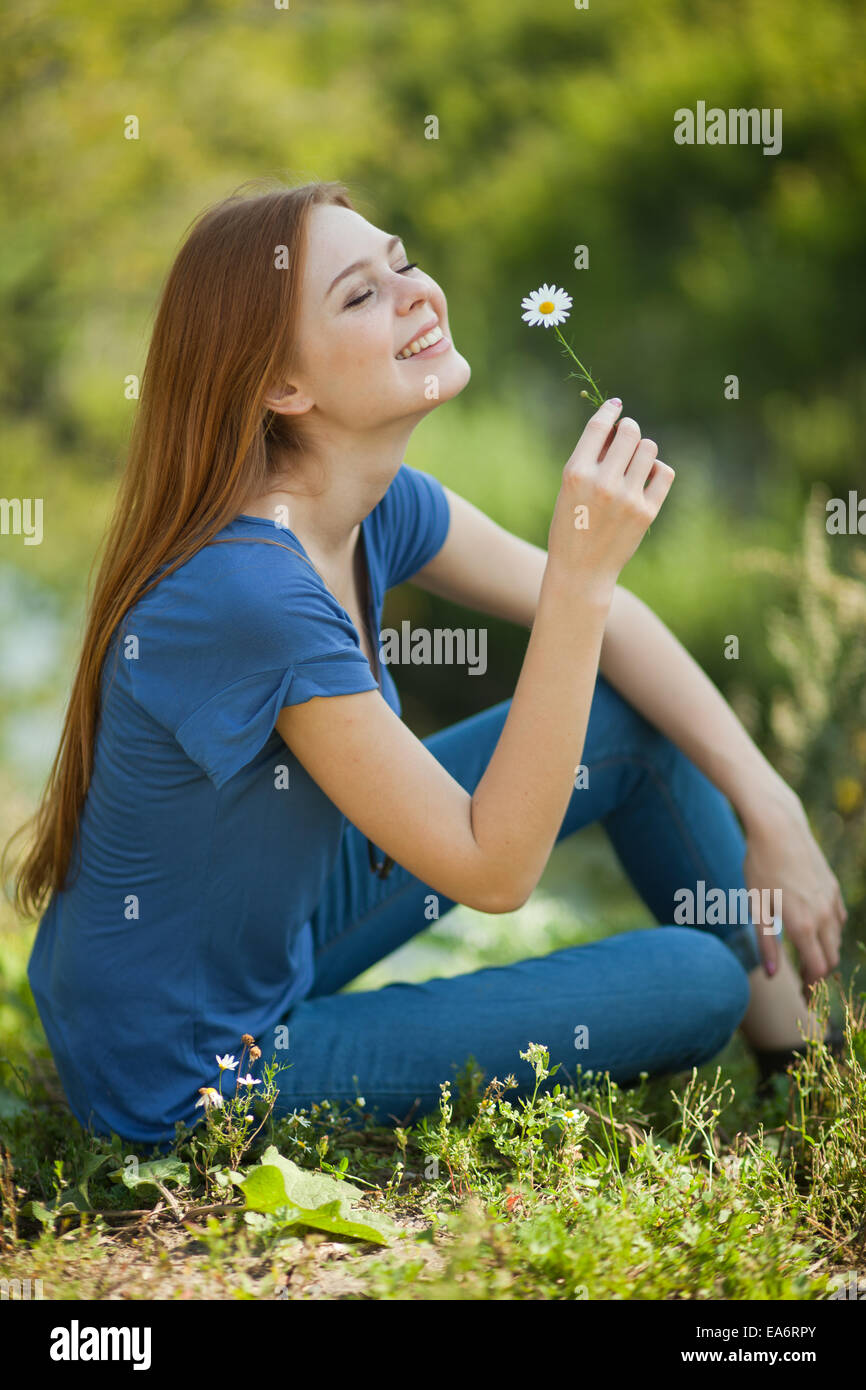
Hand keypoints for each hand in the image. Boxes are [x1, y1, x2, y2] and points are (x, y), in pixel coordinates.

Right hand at [547, 398, 674, 593]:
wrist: (580, 570)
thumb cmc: (571, 525)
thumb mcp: (569, 489)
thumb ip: (590, 459)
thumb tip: (617, 427)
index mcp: (575, 473)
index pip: (598, 427)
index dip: (609, 411)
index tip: (616, 405)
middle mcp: (602, 482)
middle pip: (630, 432)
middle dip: (629, 429)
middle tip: (626, 437)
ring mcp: (626, 497)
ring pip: (649, 448)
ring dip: (643, 450)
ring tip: (634, 463)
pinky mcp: (646, 511)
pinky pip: (664, 473)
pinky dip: (657, 470)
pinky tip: (647, 478)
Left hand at [743, 793, 846, 990]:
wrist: (778, 828)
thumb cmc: (760, 867)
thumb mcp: (756, 907)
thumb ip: (766, 943)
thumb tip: (772, 975)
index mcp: (803, 925)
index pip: (818, 968)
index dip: (811, 985)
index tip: (802, 993)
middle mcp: (823, 916)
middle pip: (830, 958)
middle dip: (818, 973)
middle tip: (803, 981)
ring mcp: (831, 901)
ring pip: (836, 938)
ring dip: (825, 952)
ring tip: (807, 958)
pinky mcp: (833, 888)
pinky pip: (838, 919)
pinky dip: (830, 931)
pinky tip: (816, 930)